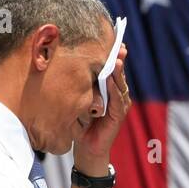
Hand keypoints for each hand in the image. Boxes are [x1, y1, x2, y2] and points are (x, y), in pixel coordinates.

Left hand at [74, 43, 129, 170]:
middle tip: (120, 46)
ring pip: (120, 85)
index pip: (111, 69)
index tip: (113, 41)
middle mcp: (116, 94)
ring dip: (118, 72)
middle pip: (118, 73)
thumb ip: (80, 86)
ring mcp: (120, 104)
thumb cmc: (80, 122)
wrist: (86, 145)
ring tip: (117, 60)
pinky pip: (117, 100)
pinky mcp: (118, 116)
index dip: (113, 56)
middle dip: (119, 59)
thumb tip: (68, 66)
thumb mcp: (79, 99)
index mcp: (107, 88)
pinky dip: (114, 90)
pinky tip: (110, 80)